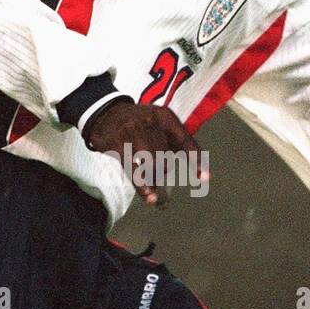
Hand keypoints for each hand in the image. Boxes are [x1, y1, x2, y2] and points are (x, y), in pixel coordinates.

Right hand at [84, 100, 207, 205]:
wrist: (105, 112)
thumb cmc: (138, 123)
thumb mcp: (159, 123)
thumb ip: (177, 142)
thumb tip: (199, 171)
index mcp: (165, 117)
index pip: (185, 141)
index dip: (196, 160)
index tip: (204, 179)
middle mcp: (151, 123)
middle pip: (167, 158)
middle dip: (163, 170)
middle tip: (154, 170)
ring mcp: (133, 133)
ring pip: (152, 165)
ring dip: (152, 177)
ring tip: (147, 177)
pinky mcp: (118, 145)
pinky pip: (134, 171)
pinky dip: (142, 186)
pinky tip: (149, 196)